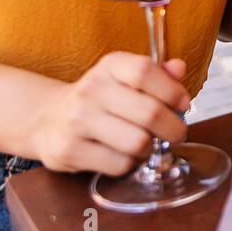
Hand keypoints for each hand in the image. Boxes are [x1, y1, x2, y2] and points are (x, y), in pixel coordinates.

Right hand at [28, 52, 191, 175]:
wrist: (48, 119)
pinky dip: (130, 163)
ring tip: (146, 144)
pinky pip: (120, 164)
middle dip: (174, 128)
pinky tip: (123, 155)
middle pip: (149, 113)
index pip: (145, 71)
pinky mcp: (70, 150)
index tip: (183, 104)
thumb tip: (179, 68)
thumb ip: (156, 74)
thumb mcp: (126, 78)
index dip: (172, 91)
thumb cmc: (101, 99)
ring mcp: (78, 121)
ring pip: (138, 142)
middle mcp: (91, 90)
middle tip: (177, 133)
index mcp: (109, 66)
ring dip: (151, 148)